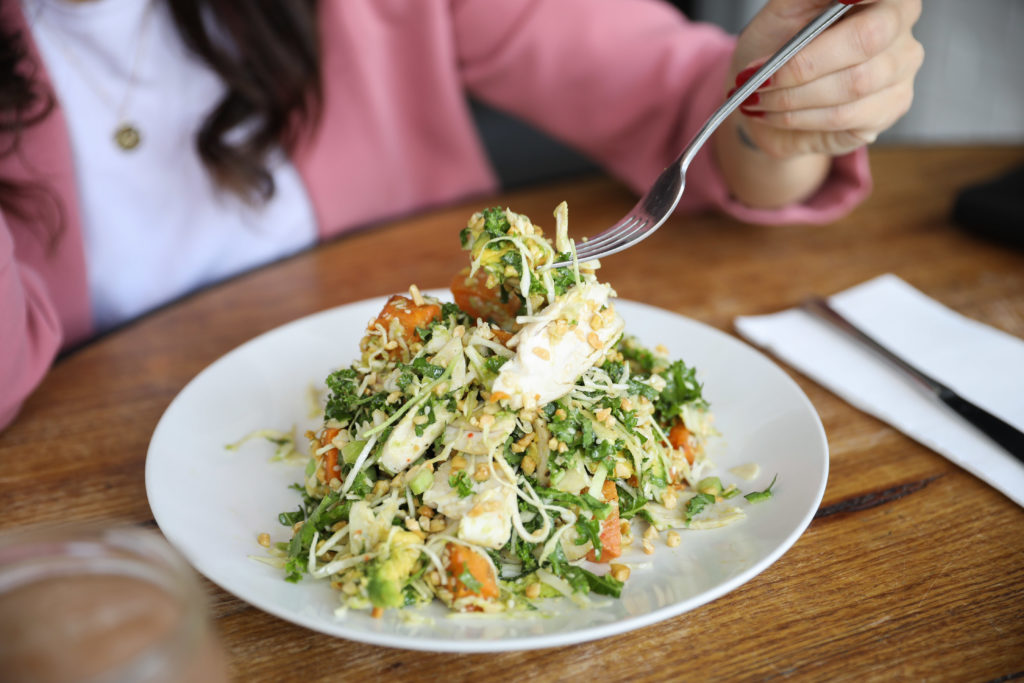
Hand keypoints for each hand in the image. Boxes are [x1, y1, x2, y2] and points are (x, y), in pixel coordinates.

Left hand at [729, 0, 923, 158]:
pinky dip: (797, 117)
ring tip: (757, 97)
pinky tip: (773, 114)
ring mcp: (901, 70)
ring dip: (792, 95)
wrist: (766, 93)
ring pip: (852, 84)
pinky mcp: (889, 109)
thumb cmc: (778, 44)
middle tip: (761, 75)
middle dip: (803, 63)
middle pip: (866, 39)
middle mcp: (900, 27)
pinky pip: (842, 116)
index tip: (842, 0)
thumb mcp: (785, 8)